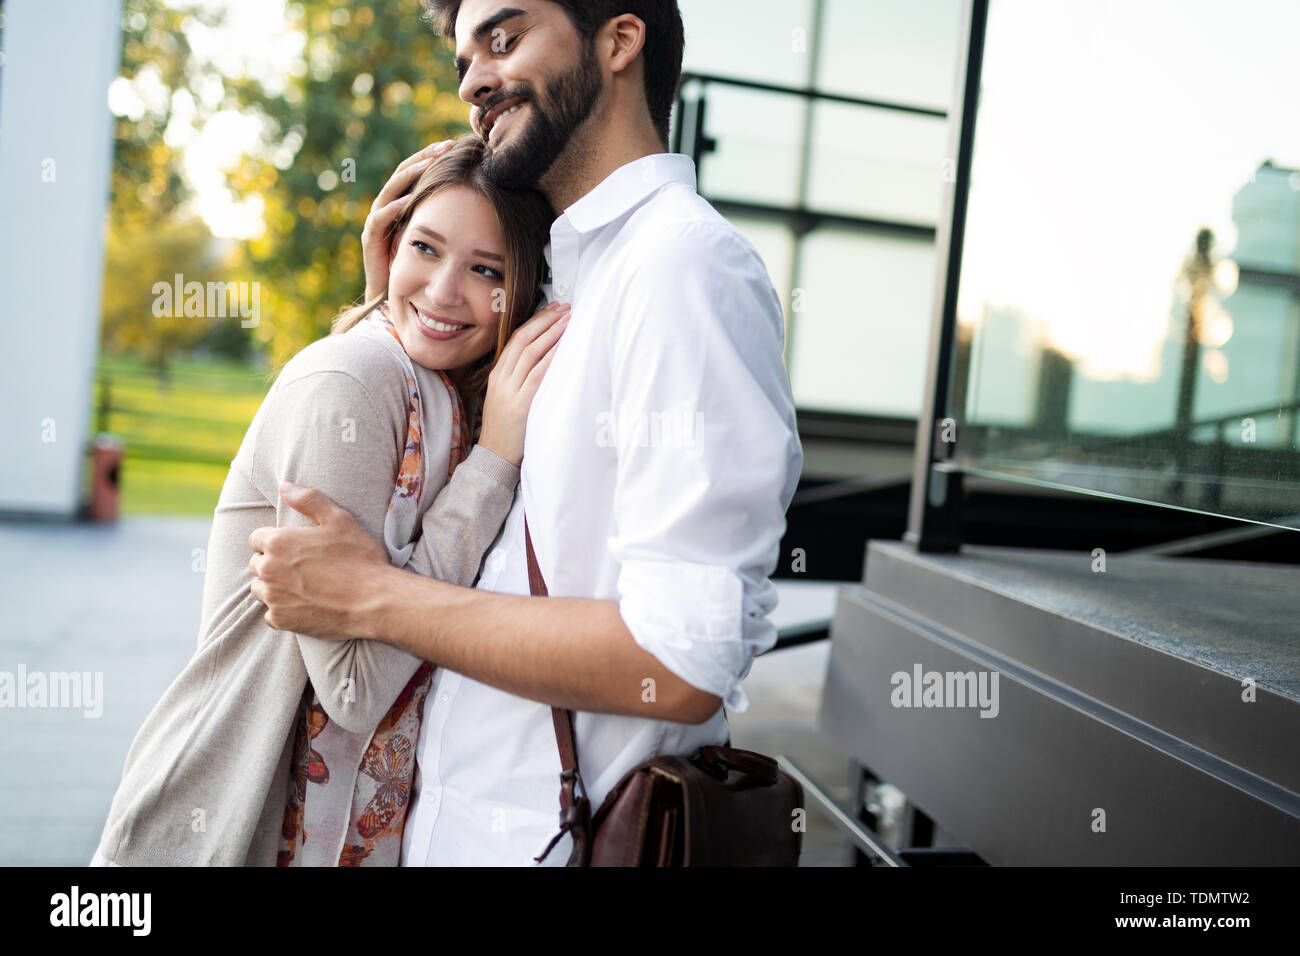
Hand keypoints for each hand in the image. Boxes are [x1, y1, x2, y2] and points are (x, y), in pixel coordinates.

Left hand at [248, 482, 390, 637]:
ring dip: (274, 587)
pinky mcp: (282, 621)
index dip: (274, 540)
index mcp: (278, 543)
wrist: (374, 600)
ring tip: (301, 585)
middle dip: (272, 563)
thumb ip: (308, 499)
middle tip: (301, 566)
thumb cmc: (359, 557)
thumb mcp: (339, 519)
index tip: (293, 546)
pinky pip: (271, 614)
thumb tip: (284, 486)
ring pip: (260, 589)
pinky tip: (304, 605)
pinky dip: (283, 610)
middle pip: (256, 564)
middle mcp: (269, 570)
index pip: (256, 539)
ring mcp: (274, 598)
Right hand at [361, 140, 455, 300]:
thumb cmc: (423, 272)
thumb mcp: (441, 239)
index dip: (432, 157)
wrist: (396, 301)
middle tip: (443, 146)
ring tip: (428, 164)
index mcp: (405, 205)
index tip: (453, 145)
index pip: (417, 172)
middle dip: (423, 158)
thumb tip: (485, 201)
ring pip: (391, 190)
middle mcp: (389, 209)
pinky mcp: (371, 241)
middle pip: (403, 174)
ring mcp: (378, 223)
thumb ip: (451, 220)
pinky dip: (395, 207)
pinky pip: (380, 219)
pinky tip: (410, 199)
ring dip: (410, 175)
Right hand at [477, 301, 571, 466]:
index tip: (552, 308)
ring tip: (569, 320)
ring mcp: (509, 391)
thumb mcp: (507, 397)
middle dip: (546, 320)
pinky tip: (563, 347)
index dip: (536, 321)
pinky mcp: (520, 405)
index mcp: (498, 374)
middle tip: (565, 308)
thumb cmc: (507, 428)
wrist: (494, 456)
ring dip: (551, 333)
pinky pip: (536, 375)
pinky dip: (550, 358)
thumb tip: (545, 357)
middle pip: (523, 340)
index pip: (516, 339)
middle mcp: (501, 378)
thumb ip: (520, 377)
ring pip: (530, 353)